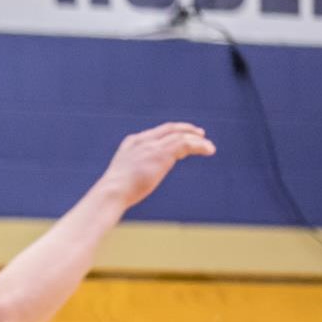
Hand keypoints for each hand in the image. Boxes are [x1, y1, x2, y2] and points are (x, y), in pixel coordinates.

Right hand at [95, 122, 214, 208]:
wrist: (112, 192)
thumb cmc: (114, 192)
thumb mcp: (123, 176)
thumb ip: (135, 171)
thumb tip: (141, 181)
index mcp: (131, 143)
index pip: (156, 133)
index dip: (171, 133)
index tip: (181, 138)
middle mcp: (143, 140)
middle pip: (170, 128)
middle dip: (186, 130)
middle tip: (200, 134)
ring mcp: (152, 145)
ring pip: (181, 135)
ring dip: (197, 140)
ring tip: (209, 147)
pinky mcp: (162, 153)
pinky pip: (186, 144)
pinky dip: (200, 146)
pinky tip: (209, 150)